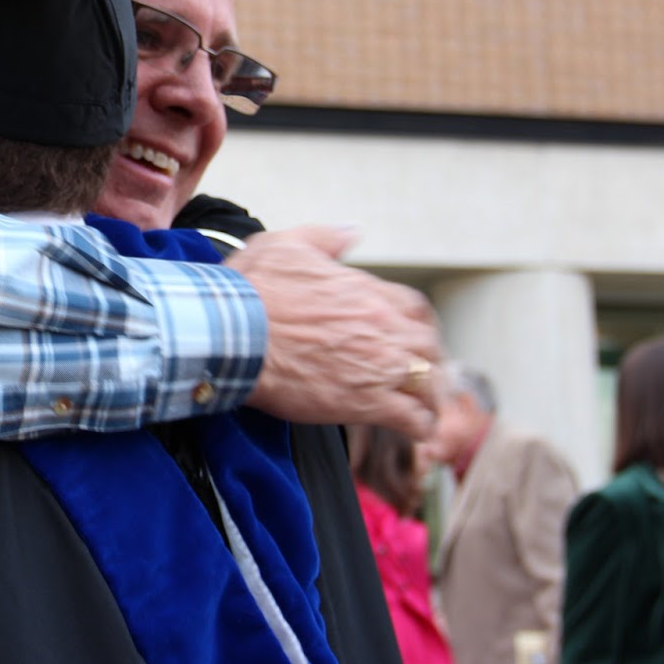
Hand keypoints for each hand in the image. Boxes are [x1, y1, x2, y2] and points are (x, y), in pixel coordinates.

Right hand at [227, 224, 441, 440]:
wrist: (234, 334)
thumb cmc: (251, 292)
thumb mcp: (284, 245)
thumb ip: (323, 238)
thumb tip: (350, 233)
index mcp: (364, 291)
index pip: (414, 308)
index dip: (418, 324)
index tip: (412, 335)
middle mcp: (381, 327)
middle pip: (428, 347)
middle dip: (428, 361)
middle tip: (421, 374)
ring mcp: (379, 366)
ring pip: (428, 383)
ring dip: (429, 396)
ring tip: (424, 408)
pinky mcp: (366, 403)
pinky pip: (412, 418)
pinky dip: (419, 425)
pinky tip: (416, 430)